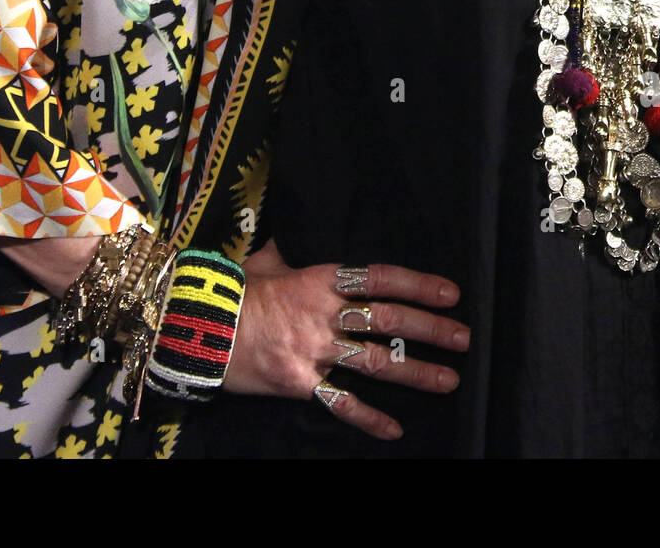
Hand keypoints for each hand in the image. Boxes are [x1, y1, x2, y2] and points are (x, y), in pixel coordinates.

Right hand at [223, 237, 467, 439]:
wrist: (194, 328)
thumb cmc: (230, 289)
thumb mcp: (263, 260)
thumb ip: (285, 252)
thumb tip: (281, 229)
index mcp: (319, 278)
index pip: (380, 278)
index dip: (418, 284)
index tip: (451, 293)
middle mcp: (324, 313)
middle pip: (388, 320)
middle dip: (431, 329)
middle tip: (464, 338)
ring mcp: (313, 349)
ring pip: (375, 361)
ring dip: (415, 372)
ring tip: (448, 381)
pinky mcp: (299, 382)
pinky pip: (341, 402)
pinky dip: (369, 418)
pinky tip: (395, 430)